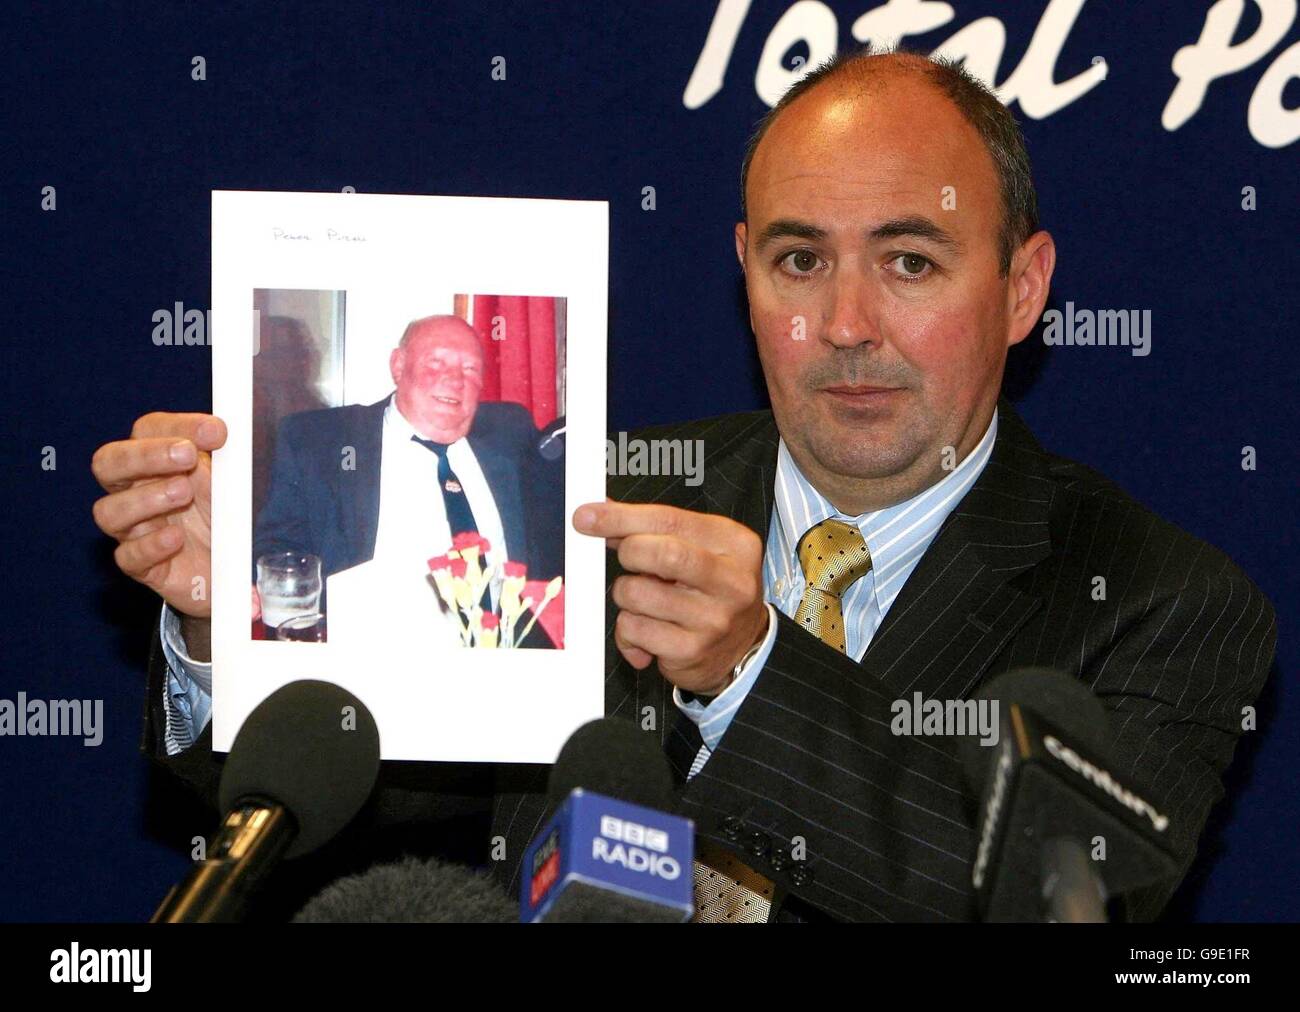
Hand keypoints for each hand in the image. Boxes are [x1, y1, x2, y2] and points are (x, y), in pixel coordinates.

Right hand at [92, 412, 226, 618]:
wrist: (232, 568)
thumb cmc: (225, 517)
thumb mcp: (231, 483)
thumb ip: (226, 458)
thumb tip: (225, 431)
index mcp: (156, 462)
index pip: (147, 431)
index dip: (177, 426)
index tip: (216, 432)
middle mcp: (135, 492)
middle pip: (108, 463)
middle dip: (146, 455)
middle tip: (187, 455)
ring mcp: (134, 530)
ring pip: (109, 511)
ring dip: (146, 498)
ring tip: (184, 493)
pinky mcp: (143, 567)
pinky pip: (128, 556)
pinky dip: (151, 545)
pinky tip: (176, 538)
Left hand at [573, 500, 767, 694]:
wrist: (744, 646)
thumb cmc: (711, 589)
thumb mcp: (697, 548)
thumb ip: (655, 529)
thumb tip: (602, 513)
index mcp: (734, 544)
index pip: (671, 520)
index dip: (623, 517)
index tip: (588, 517)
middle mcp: (731, 582)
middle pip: (661, 554)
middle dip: (629, 552)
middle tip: (628, 558)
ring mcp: (713, 620)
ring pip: (637, 593)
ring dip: (626, 594)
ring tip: (646, 600)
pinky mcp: (691, 651)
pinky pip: (633, 629)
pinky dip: (627, 628)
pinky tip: (648, 630)